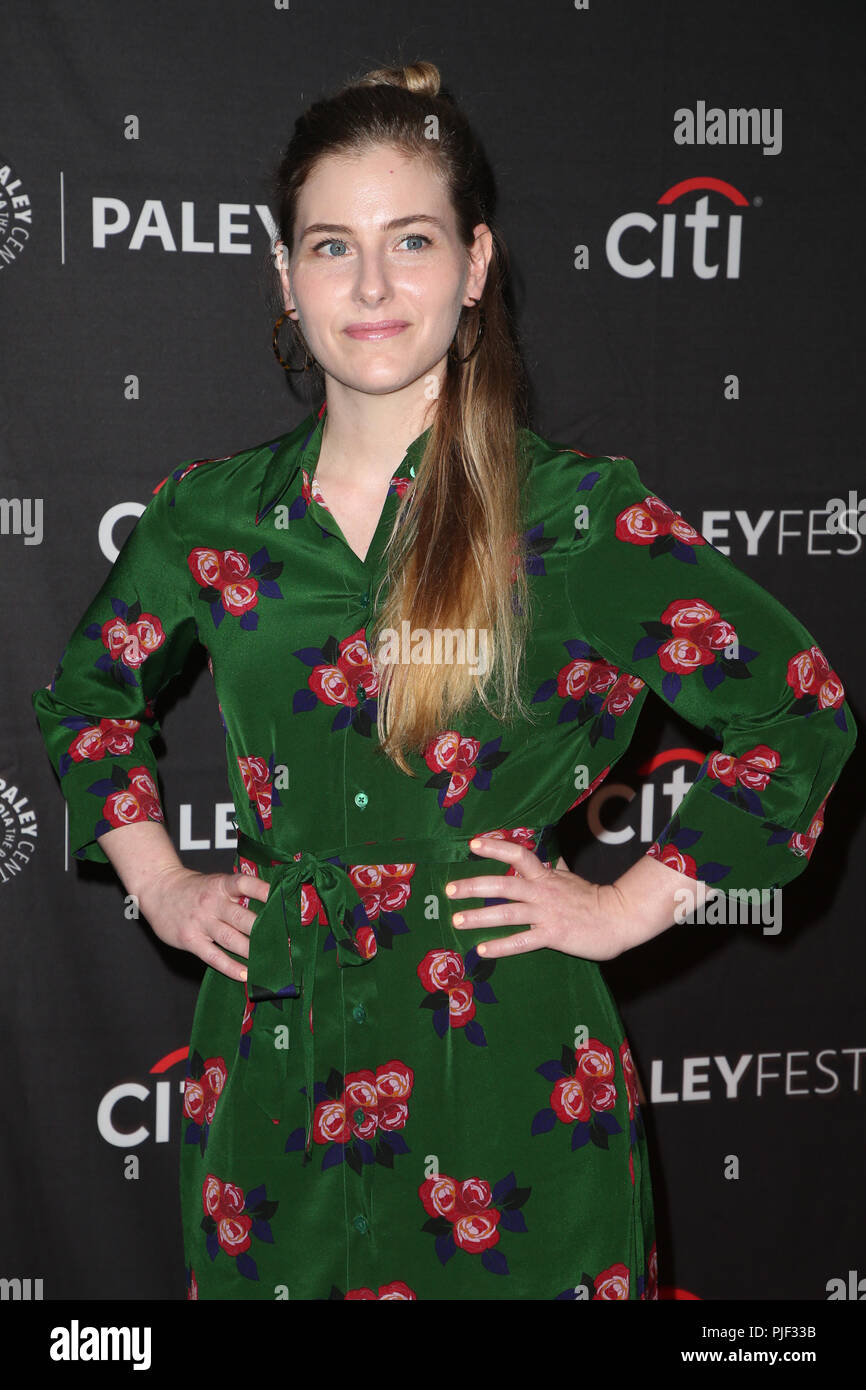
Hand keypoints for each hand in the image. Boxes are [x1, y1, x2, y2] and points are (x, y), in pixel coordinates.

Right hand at [138, 865, 270, 982]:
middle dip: (265, 931)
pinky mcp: (190, 940)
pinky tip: (245, 974)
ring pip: (231, 939)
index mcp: (221, 885)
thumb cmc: (193, 889)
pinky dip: (230, 967)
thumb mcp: (215, 882)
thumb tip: (269, 907)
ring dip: (252, 951)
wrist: (158, 889)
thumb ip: (237, 894)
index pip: (245, 883)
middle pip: (243, 918)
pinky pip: (213, 956)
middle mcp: (212, 902)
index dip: (263, 890)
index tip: (281, 898)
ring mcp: (201, 922)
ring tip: (270, 962)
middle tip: (285, 943)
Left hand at [446, 835, 631, 962]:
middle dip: (474, 886)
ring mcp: (547, 914)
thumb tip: (544, 854)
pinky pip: (522, 941)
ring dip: (480, 917)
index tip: (473, 844)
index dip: (496, 848)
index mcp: (546, 876)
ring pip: (508, 913)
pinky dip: (502, 946)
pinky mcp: (553, 936)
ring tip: (457, 920)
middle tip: (449, 889)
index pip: (518, 855)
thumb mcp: (569, 877)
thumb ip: (552, 867)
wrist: (619, 918)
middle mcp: (542, 892)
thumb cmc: (593, 898)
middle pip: (504, 885)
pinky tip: (482, 950)